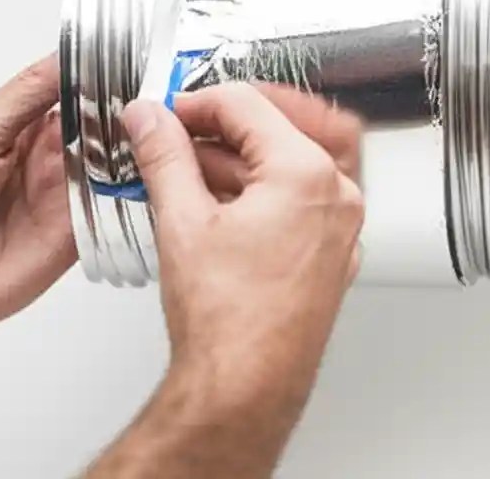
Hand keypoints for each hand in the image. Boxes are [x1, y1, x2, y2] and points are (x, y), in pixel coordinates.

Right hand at [131, 84, 360, 400]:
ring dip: (243, 159)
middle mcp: (337, 195)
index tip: (165, 115)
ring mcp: (339, 227)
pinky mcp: (331, 255)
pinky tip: (220, 206)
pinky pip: (302, 202)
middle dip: (226, 124)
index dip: (195, 103)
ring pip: (294, 164)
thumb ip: (164, 156)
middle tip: (184, 129)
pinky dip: (264, 192)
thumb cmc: (228, 321)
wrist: (245, 386)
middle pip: (281, 127)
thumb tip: (150, 121)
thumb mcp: (182, 220)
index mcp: (306, 174)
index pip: (248, 105)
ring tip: (191, 172)